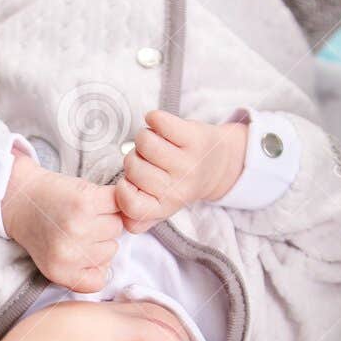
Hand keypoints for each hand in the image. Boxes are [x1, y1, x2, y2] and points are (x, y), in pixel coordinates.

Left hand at [1, 152, 123, 291]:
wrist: (20, 196)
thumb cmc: (39, 227)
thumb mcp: (53, 260)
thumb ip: (80, 270)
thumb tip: (109, 266)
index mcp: (60, 272)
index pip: (100, 279)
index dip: (97, 264)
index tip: (85, 251)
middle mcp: (68, 253)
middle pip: (111, 249)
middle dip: (99, 237)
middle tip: (77, 225)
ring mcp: (78, 226)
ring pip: (117, 226)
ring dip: (106, 216)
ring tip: (82, 212)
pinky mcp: (85, 201)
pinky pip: (118, 204)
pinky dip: (112, 199)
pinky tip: (95, 198)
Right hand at [114, 111, 246, 233]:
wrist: (219, 163)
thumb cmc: (181, 181)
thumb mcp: (162, 205)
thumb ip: (141, 217)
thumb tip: (122, 221)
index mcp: (167, 206)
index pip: (132, 205)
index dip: (123, 191)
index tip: (129, 182)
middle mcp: (179, 187)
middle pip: (133, 168)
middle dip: (134, 159)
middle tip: (148, 160)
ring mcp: (188, 162)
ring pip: (144, 142)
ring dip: (144, 137)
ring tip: (155, 143)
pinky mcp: (195, 137)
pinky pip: (160, 121)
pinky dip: (154, 118)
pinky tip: (160, 125)